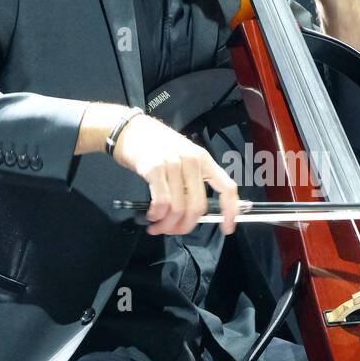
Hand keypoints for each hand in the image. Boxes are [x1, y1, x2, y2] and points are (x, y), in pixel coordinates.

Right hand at [112, 113, 239, 235]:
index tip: (227, 228)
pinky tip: (151, 215)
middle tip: (172, 231)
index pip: (226, 187)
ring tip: (157, 226)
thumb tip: (194, 212)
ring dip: (167, 224)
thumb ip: (192, 180)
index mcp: (204, 159)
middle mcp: (192, 161)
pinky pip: (162, 202)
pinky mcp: (155, 168)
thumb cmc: (155, 144)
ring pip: (179, 208)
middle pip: (198, 207)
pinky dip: (157, 215)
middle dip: (185, 226)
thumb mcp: (183, 156)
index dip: (230, 211)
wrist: (129, 129)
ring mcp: (173, 163)